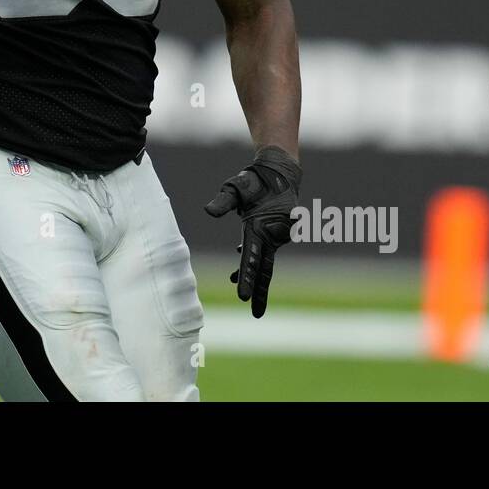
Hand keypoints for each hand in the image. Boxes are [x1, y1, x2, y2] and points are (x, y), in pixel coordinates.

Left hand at [204, 146, 301, 317]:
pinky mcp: (279, 235)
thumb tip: (208, 211)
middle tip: (256, 315)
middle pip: (264, 270)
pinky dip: (255, 259)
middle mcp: (273, 235)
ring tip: (239, 287)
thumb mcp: (235, 187)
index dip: (247, 279)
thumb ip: (223, 201)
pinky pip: (266, 251)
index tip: (243, 297)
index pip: (251, 259)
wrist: (281, 173)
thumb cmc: (254, 180)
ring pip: (265, 261)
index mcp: (260, 228)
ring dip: (253, 274)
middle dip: (260, 292)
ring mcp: (279, 236)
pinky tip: (240, 266)